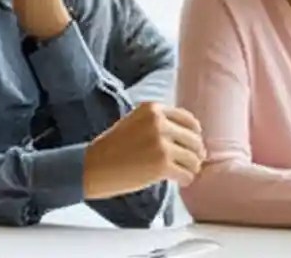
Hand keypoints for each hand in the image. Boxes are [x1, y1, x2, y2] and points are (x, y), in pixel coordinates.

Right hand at [83, 102, 205, 199]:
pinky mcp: (162, 165)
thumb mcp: (135, 123)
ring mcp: (161, 144)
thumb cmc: (114, 147)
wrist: (94, 166)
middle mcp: (159, 123)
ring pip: (194, 158)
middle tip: (190, 163)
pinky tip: (179, 181)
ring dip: (191, 168)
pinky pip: (187, 174)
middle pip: (195, 140)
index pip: (188, 120)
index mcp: (152, 109)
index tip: (191, 145)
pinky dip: (186, 179)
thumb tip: (193, 137)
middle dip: (195, 154)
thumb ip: (160, 123)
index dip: (194, 134)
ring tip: (183, 173)